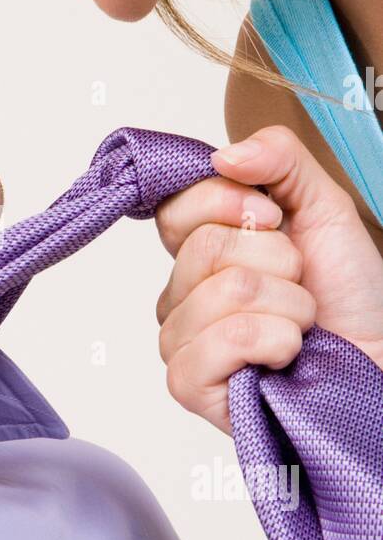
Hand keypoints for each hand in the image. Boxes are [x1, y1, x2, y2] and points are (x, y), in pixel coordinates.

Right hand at [155, 125, 382, 433]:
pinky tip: (285, 355)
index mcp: (197, 250)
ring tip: (300, 324)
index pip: (176, 206)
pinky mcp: (188, 384)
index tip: (276, 218)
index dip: (230, 202)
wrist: (378, 358)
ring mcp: (178, 341)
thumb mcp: (324, 205)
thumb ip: (279, 160)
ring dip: (289, 306)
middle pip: (205, 248)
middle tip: (299, 284)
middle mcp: (179, 295)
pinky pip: (227, 339)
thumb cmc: (349, 296)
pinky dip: (276, 341)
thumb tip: (224, 154)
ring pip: (226, 292)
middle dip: (279, 263)